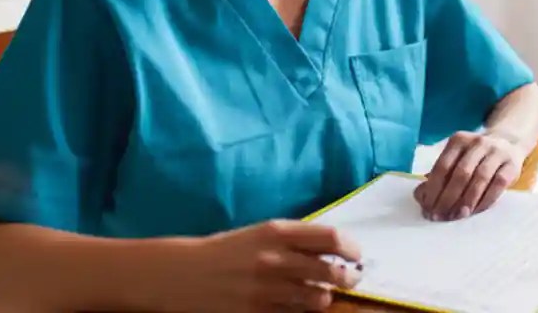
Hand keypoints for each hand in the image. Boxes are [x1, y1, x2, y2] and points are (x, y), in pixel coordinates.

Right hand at [168, 219, 362, 312]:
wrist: (181, 273)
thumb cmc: (227, 251)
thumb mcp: (261, 233)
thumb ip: (296, 239)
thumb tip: (336, 249)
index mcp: (277, 232)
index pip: (331, 237)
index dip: (352, 248)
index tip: (356, 256)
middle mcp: (275, 259)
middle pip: (331, 271)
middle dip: (348, 278)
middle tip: (351, 279)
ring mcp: (266, 289)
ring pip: (317, 298)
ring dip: (324, 298)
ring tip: (320, 294)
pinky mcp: (255, 312)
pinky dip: (301, 312)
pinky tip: (296, 307)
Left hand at [414, 131, 522, 220]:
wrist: (508, 144)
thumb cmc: (474, 158)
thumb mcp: (457, 159)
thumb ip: (439, 175)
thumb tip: (420, 196)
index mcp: (458, 140)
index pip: (443, 166)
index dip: (434, 189)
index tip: (428, 208)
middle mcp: (478, 143)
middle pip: (461, 173)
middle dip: (448, 198)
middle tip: (441, 216)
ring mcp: (497, 152)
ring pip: (480, 178)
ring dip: (467, 200)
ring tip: (458, 215)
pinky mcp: (512, 165)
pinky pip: (498, 184)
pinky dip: (486, 200)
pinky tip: (476, 210)